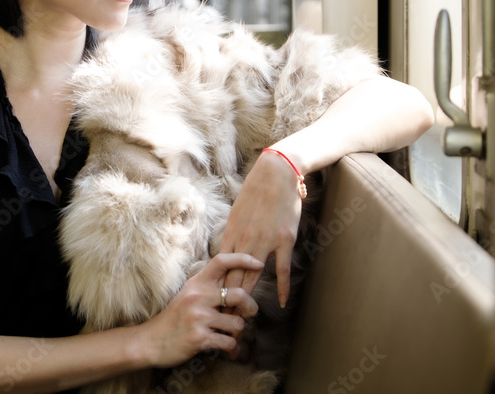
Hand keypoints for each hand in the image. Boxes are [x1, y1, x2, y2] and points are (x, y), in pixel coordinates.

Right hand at [136, 252, 262, 367]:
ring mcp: (199, 318)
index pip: (221, 261)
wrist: (151, 341)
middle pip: (239, 294)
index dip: (243, 259)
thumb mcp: (187, 296)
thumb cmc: (173, 319)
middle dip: (251, 307)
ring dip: (239, 334)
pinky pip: (229, 343)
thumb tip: (236, 287)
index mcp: (196, 284)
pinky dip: (233, 350)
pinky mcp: (200, 338)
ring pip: (238, 324)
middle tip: (248, 313)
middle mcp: (198, 297)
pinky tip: (229, 351)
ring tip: (232, 337)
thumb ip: (208, 289)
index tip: (258, 263)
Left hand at [220, 150, 302, 307]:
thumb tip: (226, 252)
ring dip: (248, 298)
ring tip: (243, 318)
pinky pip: (281, 269)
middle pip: (233, 277)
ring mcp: (264, 242)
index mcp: (231, 234)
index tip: (211, 305)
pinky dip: (282, 287)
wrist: (275, 175)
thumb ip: (233, 234)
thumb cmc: (256, 193)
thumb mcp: (237, 214)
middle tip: (223, 321)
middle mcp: (244, 241)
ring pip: (252, 277)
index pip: (221, 269)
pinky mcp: (283, 241)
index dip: (216, 288)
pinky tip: (282, 302)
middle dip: (227, 300)